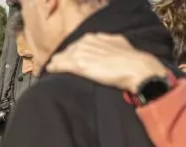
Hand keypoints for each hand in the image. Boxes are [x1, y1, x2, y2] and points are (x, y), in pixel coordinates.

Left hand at [45, 33, 168, 93]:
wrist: (136, 67)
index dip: (72, 52)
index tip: (69, 57)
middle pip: (68, 50)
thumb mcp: (118, 43)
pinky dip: (54, 67)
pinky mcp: (79, 65)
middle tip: (58, 64)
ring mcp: (82, 52)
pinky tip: (50, 70)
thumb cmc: (131, 58)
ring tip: (52, 67)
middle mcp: (86, 42)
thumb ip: (107, 43)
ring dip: (57, 63)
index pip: (78, 44)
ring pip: (63, 57)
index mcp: (95, 36)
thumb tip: (102, 46)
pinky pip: (61, 65)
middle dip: (63, 57)